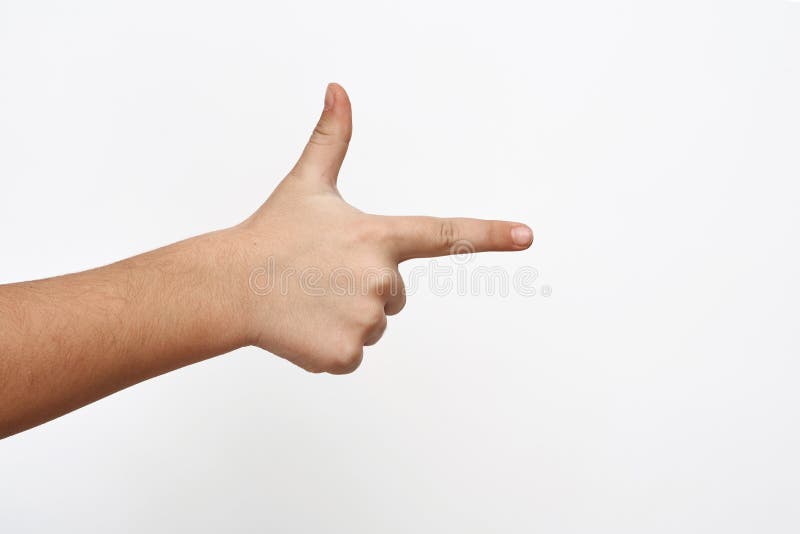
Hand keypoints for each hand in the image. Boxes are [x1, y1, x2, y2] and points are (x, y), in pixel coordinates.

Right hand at [233, 83, 532, 373]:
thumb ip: (332, 138)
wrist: (229, 285)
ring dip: (348, 317)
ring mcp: (365, 319)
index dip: (488, 233)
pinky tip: (303, 326)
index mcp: (378, 236)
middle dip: (365, 288)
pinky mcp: (345, 353)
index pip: (444, 233)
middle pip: (394, 294)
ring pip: (375, 324)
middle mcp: (380, 278)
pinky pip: (353, 354)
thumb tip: (337, 88)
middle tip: (322, 278)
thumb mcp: (307, 183)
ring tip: (310, 300)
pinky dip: (331, 346)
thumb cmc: (272, 233)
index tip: (526, 234)